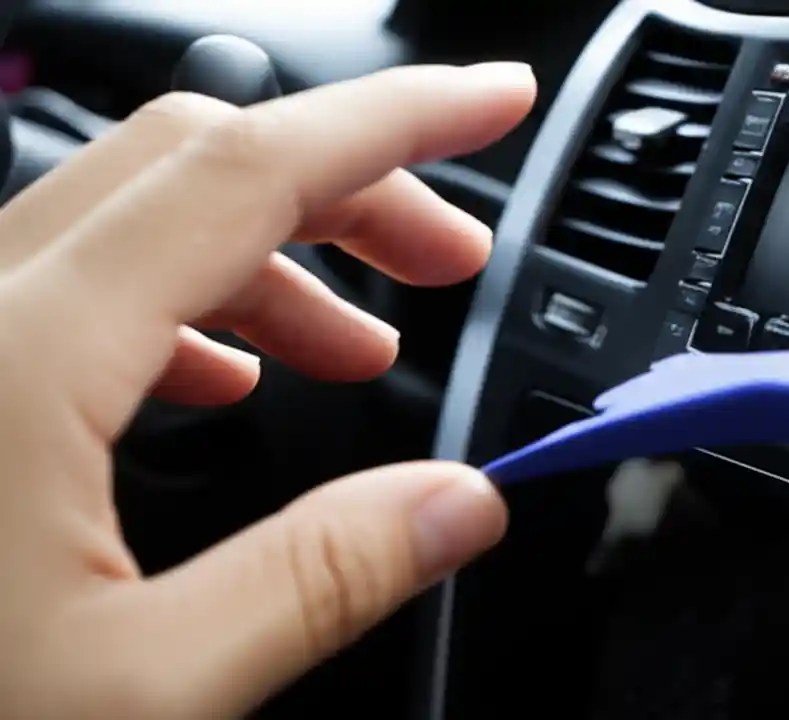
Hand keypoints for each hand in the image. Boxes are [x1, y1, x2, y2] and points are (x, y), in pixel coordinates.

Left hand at [0, 63, 534, 717]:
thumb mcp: (141, 693)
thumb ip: (319, 577)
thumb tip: (457, 505)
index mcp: (24, 357)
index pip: (256, 170)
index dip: (400, 121)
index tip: (491, 102)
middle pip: (201, 162)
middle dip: (352, 191)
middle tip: (447, 263)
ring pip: (138, 218)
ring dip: (273, 258)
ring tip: (360, 342)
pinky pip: (78, 285)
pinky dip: (185, 304)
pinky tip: (221, 377)